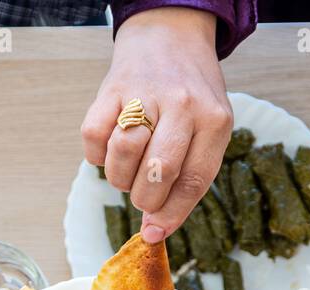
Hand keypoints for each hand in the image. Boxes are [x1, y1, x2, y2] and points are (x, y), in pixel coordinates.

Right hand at [81, 7, 232, 242]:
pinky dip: (96, 156)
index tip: (155, 233)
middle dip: (145, 198)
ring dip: (119, 177)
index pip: (193, 181)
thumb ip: (187, 178)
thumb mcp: (207, 131)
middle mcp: (183, 105)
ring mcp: (146, 94)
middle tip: (143, 194)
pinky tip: (108, 150)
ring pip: (123, 154)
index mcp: (214, 121)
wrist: (170, 36)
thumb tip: (154, 232)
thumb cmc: (192, 96)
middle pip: (158, 172)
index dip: (172, 214)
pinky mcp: (112, 87)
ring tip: (127, 171)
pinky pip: (94, 137)